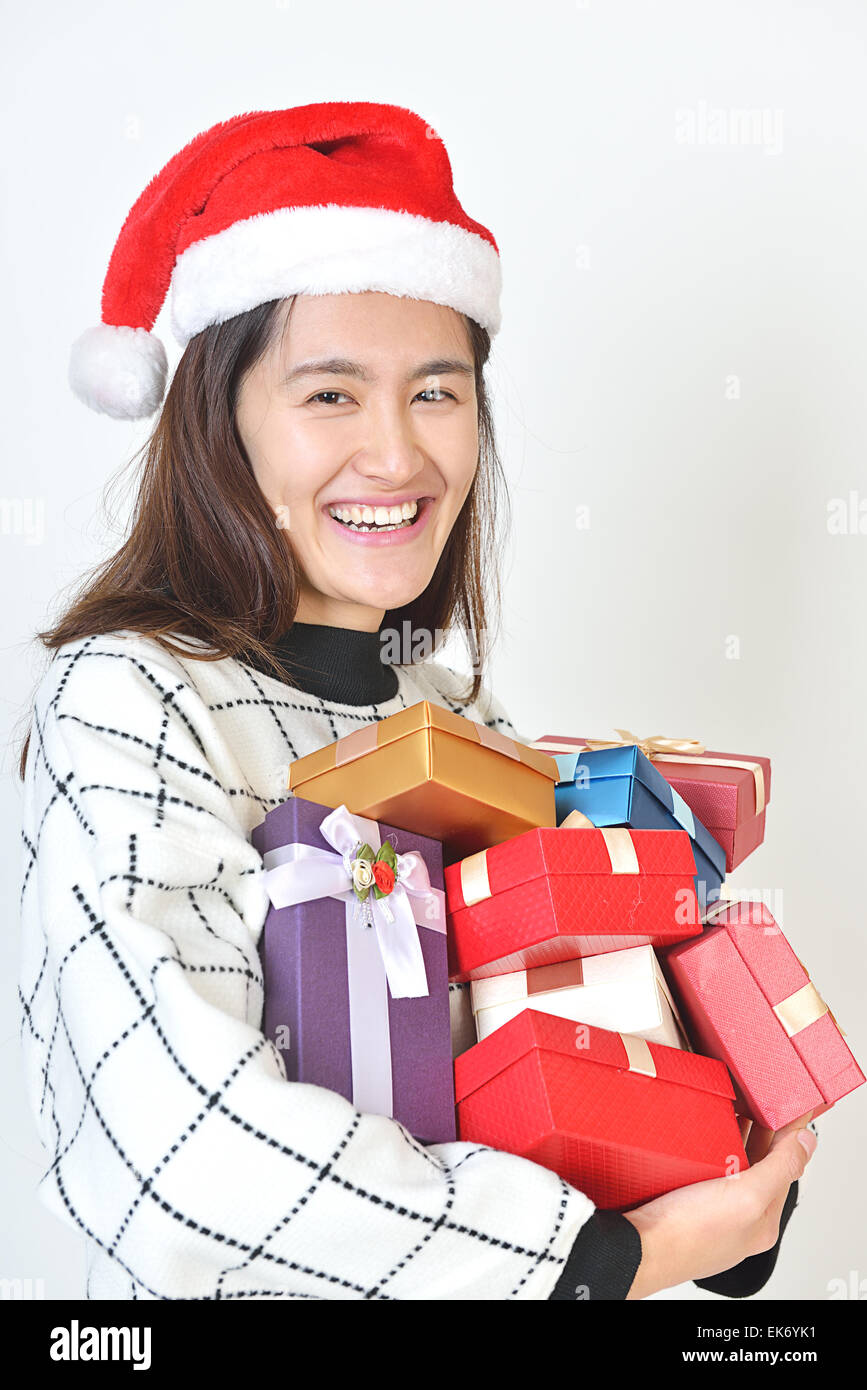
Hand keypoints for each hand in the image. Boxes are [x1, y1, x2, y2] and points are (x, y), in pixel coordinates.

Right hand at [622, 1110, 816, 1298]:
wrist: (636, 1249)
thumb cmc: (687, 1236)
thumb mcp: (746, 1198)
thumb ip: (780, 1169)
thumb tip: (806, 1143)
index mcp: (760, 1220)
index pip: (785, 1168)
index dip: (789, 1135)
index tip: (788, 1106)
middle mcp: (736, 1216)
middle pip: (757, 1164)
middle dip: (762, 1131)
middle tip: (759, 1097)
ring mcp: (708, 1208)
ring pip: (728, 1164)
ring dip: (732, 1136)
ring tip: (731, 1106)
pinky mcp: (682, 1199)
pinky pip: (701, 1167)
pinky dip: (705, 1147)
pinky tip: (698, 1131)